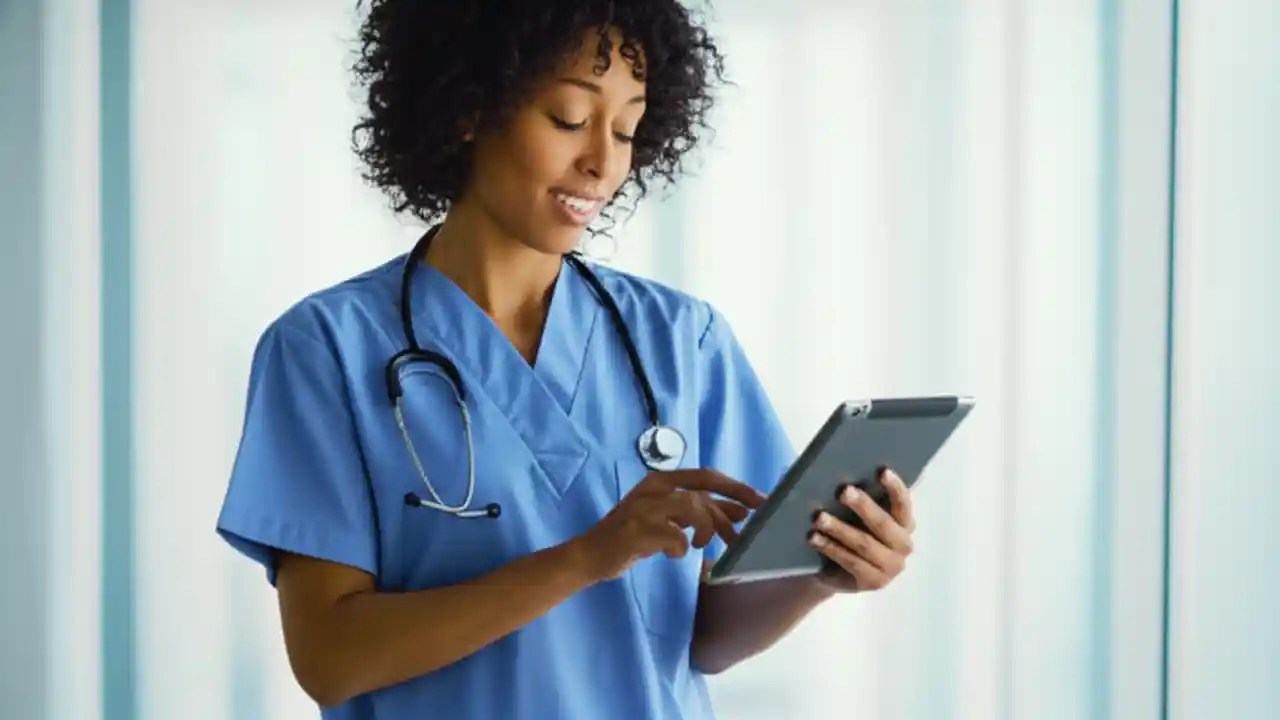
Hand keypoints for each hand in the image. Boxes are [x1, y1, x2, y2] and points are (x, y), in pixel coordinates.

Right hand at [576, 469, 767, 581]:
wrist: (590, 554)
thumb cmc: (634, 536)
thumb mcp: (670, 520)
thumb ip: (701, 513)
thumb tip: (740, 512)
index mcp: (662, 480)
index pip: (708, 476)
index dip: (737, 488)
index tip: (761, 502)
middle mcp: (654, 488)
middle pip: (704, 488)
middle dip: (732, 504)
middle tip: (750, 526)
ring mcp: (644, 507)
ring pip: (692, 507)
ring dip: (705, 529)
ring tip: (700, 545)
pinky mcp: (638, 530)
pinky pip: (675, 536)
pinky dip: (681, 547)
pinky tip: (674, 554)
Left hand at [808, 467, 915, 593]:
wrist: (835, 570)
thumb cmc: (849, 530)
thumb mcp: (855, 514)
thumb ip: (858, 498)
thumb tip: (840, 475)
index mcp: (905, 523)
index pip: (903, 504)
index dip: (895, 488)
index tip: (882, 471)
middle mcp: (903, 545)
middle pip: (883, 524)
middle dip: (864, 506)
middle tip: (843, 491)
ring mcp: (891, 567)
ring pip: (864, 544)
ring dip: (840, 529)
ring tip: (819, 517)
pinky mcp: (874, 582)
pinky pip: (851, 562)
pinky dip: (831, 548)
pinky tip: (814, 538)